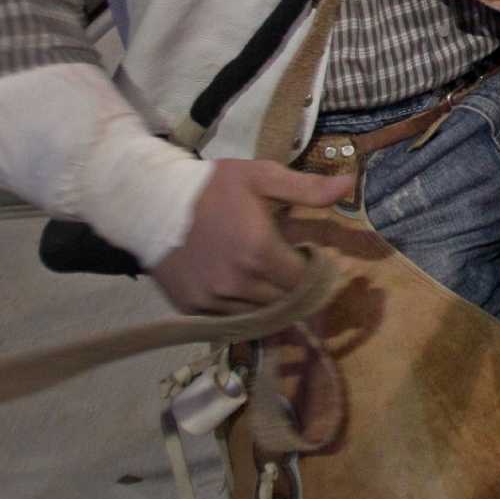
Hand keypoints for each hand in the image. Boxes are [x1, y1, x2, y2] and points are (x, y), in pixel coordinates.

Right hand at [151, 160, 353, 314]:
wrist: (149, 202)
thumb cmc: (211, 187)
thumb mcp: (262, 177)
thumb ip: (307, 188)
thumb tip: (351, 185)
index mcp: (260, 252)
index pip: (305, 280)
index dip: (314, 271)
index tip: (311, 257)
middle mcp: (238, 284)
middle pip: (285, 302)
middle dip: (294, 287)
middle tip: (290, 267)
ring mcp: (212, 301)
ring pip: (259, 315)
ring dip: (269, 301)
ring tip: (266, 277)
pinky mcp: (191, 310)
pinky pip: (229, 321)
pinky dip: (241, 309)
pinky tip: (242, 288)